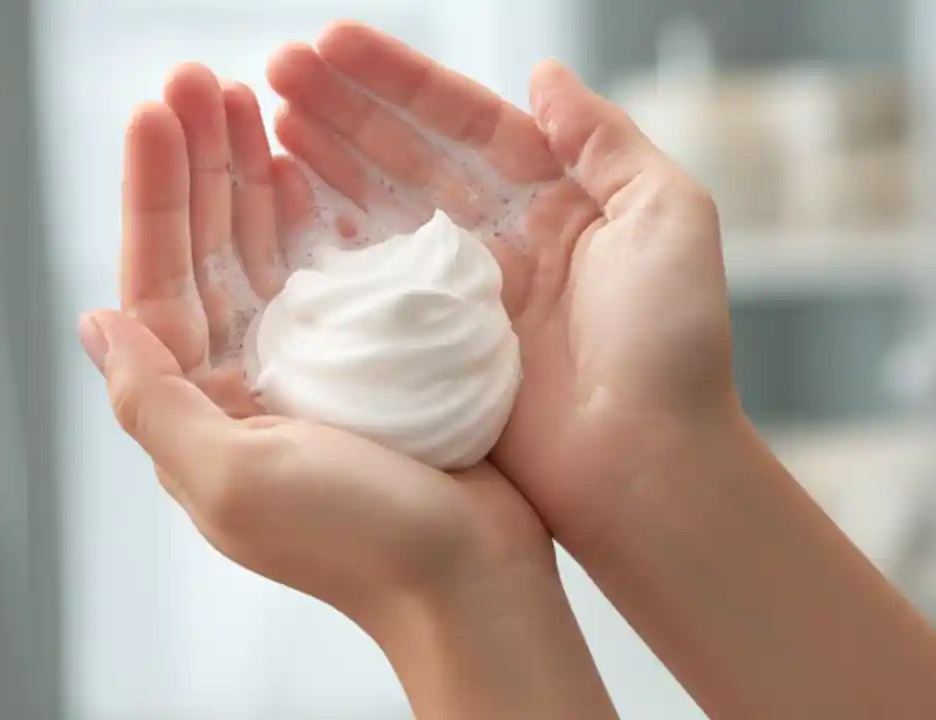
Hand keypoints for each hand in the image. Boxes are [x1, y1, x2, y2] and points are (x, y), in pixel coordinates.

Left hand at [79, 66, 616, 718]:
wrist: (473, 577)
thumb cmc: (355, 541)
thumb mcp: (231, 479)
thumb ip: (151, 402)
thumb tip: (97, 321)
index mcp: (201, 409)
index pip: (159, 281)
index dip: (154, 195)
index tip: (158, 112)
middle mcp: (246, 381)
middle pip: (207, 251)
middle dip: (199, 164)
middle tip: (200, 80)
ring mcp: (310, 367)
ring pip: (265, 250)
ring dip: (249, 175)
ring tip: (244, 100)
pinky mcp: (372, 358)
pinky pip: (331, 270)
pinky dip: (316, 215)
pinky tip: (304, 165)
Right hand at [267, 23, 736, 543]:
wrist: (649, 466)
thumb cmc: (671, 343)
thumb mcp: (667, 215)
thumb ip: (604, 138)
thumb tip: (544, 73)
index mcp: (552, 196)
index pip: (461, 119)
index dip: (395, 80)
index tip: (329, 42)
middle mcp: (498, 236)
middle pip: (406, 155)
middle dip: (341, 108)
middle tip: (274, 70)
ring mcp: (458, 294)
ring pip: (377, 210)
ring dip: (321, 161)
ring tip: (263, 119)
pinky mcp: (430, 350)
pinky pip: (368, 284)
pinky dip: (324, 242)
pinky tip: (282, 202)